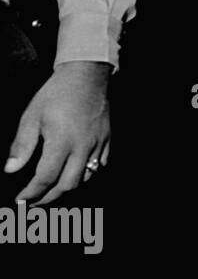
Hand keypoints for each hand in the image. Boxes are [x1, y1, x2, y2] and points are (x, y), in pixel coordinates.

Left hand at [5, 61, 110, 204]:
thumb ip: (22, 146)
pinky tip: (75, 173)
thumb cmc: (56, 94)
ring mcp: (97, 144)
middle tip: (34, 201)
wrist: (86, 76)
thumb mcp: (31, 116)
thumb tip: (11, 169)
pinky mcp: (106, 139)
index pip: (46, 178)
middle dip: (49, 197)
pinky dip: (86, 174)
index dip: (32, 192)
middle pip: (68, 185)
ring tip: (52, 189)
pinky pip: (100, 165)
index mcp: (61, 142)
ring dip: (68, 187)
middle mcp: (82, 147)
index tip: (20, 199)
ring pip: (86, 178)